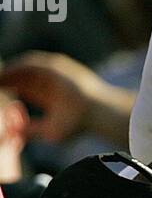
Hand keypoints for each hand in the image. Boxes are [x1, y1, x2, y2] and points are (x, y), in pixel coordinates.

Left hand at [0, 51, 125, 143]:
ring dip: (7, 72)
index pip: (20, 88)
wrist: (97, 114)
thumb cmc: (78, 125)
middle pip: (19, 76)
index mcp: (47, 96)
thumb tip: (11, 135)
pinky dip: (17, 67)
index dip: (5, 89)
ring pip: (23, 68)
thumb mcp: (49, 131)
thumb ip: (30, 130)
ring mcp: (51, 72)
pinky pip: (31, 63)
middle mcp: (47, 81)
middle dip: (3, 78)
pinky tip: (5, 73)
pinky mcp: (55, 65)